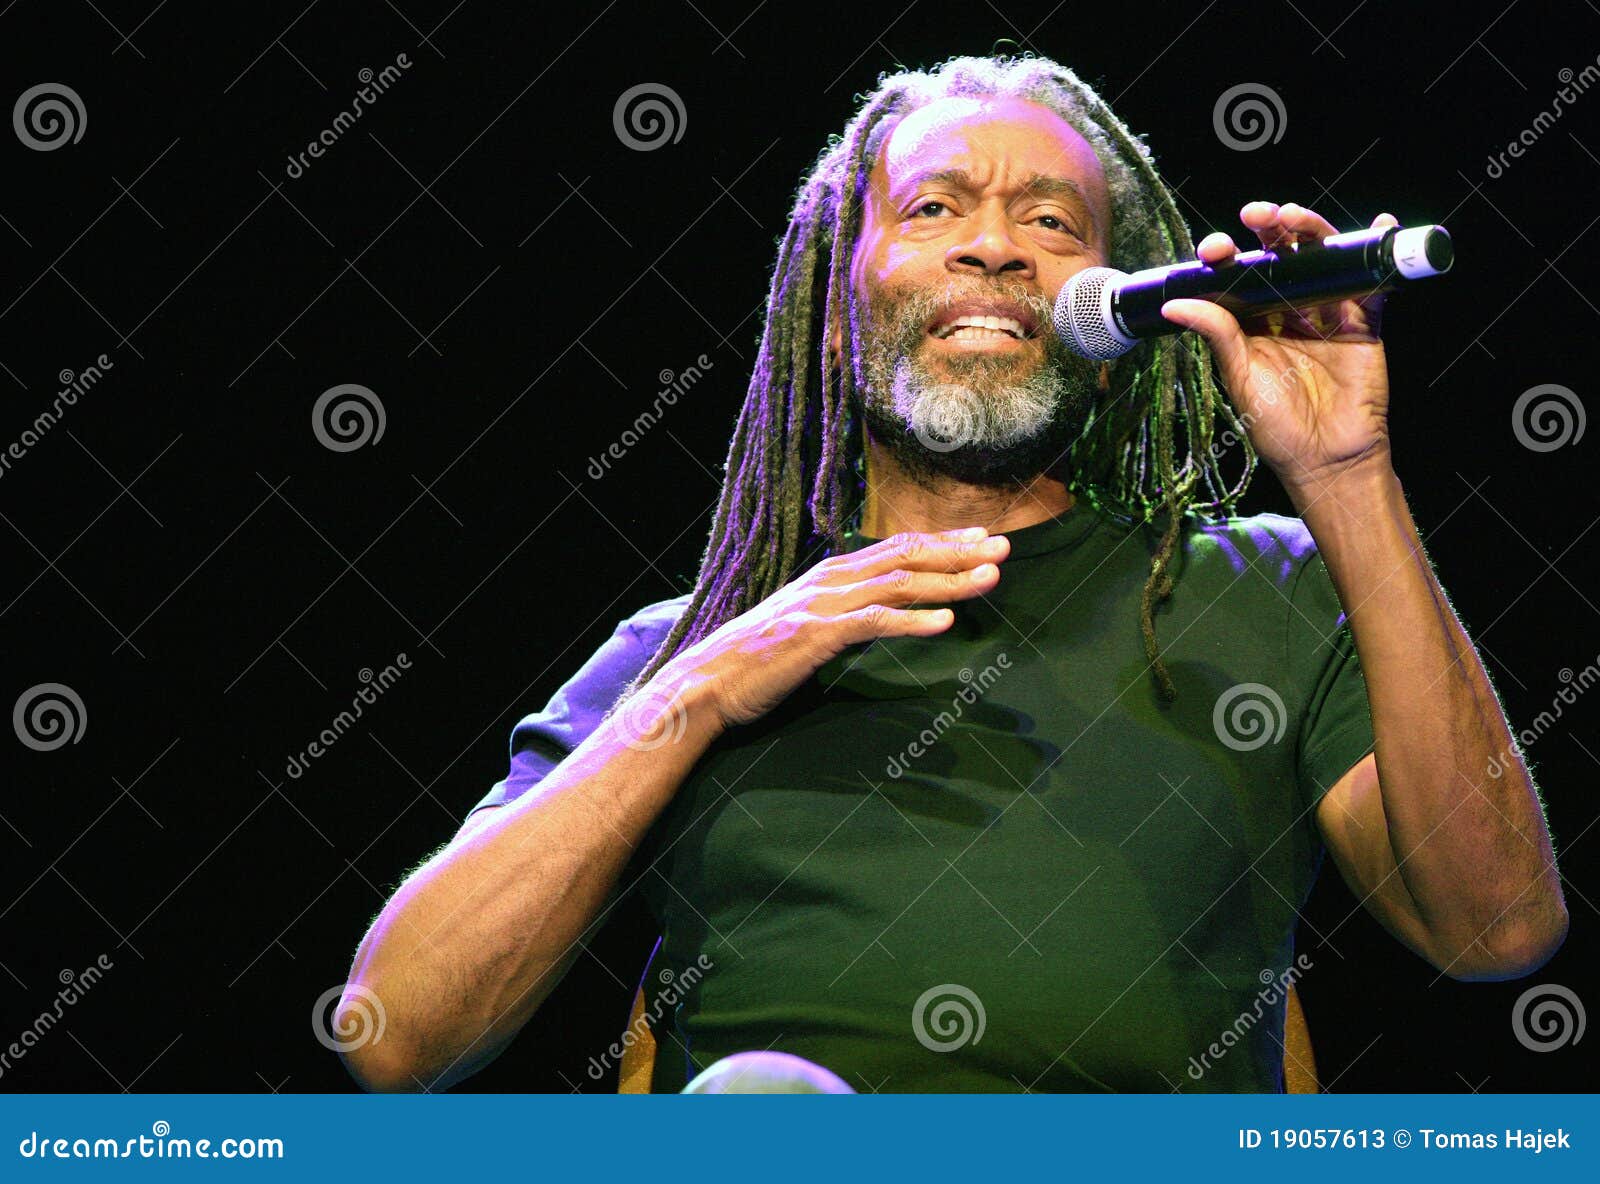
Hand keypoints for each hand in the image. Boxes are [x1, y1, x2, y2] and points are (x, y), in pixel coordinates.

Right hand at [654, 527, 1008, 733]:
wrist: (706, 683)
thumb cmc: (756, 662)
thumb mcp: (807, 627)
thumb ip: (844, 614)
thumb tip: (882, 614)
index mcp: (830, 574)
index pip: (896, 548)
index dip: (943, 543)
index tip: (983, 540)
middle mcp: (830, 580)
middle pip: (906, 556)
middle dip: (958, 552)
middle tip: (1004, 548)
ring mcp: (822, 605)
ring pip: (898, 583)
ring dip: (949, 581)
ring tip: (990, 580)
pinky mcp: (816, 636)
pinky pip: (874, 623)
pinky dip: (913, 621)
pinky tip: (946, 624)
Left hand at [1158, 201, 1398, 506]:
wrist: (1327, 457)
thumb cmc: (1277, 425)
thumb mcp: (1240, 377)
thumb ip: (1217, 335)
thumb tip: (1173, 303)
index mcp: (1251, 320)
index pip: (1238, 274)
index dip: (1227, 254)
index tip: (1217, 248)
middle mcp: (1288, 309)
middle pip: (1281, 254)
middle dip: (1270, 228)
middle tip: (1258, 215)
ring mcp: (1328, 311)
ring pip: (1322, 258)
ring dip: (1312, 229)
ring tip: (1296, 216)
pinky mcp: (1365, 321)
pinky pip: (1373, 282)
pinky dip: (1379, 251)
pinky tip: (1381, 226)